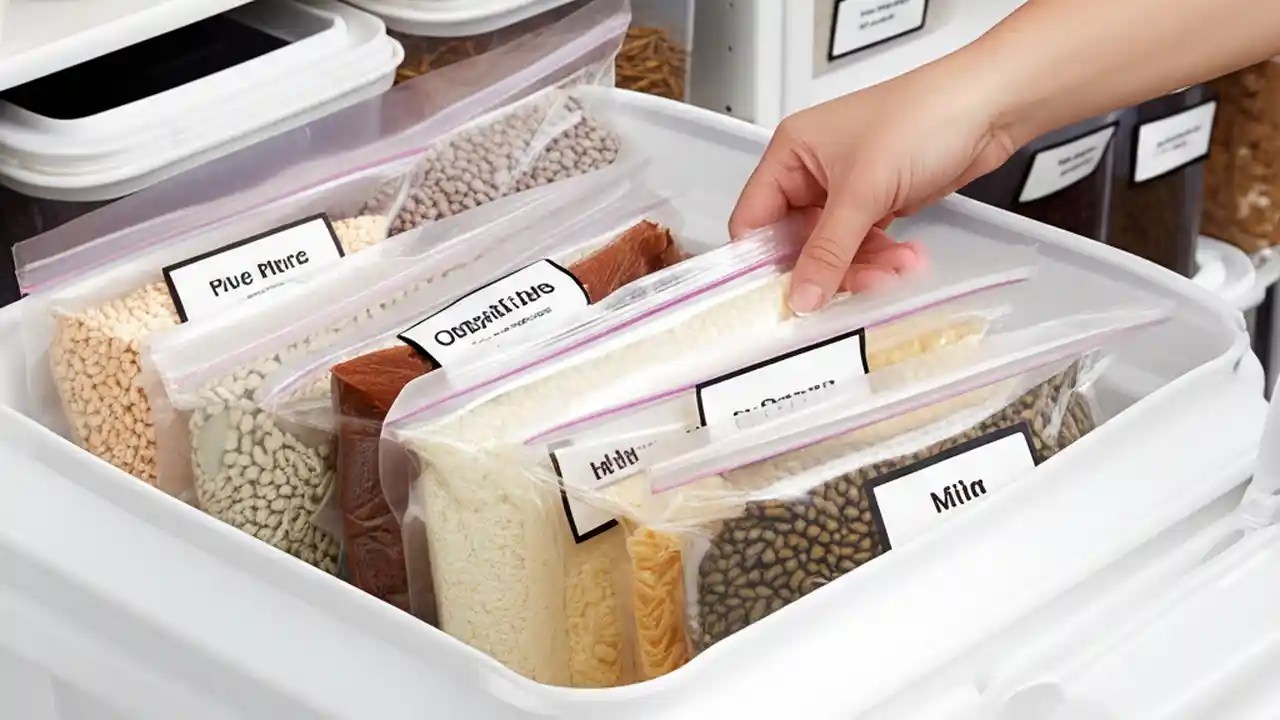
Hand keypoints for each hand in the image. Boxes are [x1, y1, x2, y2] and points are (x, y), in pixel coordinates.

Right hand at [730, 62, 1017, 312]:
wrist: (989, 107)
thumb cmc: (923, 118)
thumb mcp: (865, 191)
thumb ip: (828, 251)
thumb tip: (800, 297)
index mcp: (791, 153)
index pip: (754, 219)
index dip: (762, 261)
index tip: (782, 298)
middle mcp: (812, 171)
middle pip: (796, 241)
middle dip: (825, 268)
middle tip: (850, 289)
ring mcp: (846, 188)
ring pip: (833, 249)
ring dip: (860, 267)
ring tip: (892, 270)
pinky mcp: (877, 201)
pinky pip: (863, 245)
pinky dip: (880, 258)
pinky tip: (904, 260)